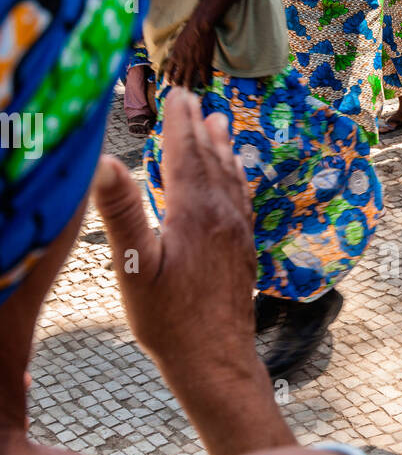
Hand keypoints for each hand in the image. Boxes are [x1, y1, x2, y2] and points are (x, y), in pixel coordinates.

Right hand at [92, 87, 255, 376]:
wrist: (216, 361)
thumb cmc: (170, 320)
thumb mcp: (135, 267)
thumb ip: (122, 212)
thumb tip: (103, 161)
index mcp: (195, 213)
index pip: (186, 155)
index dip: (179, 123)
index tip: (177, 94)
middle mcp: (223, 217)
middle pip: (211, 160)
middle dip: (199, 127)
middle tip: (193, 97)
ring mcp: (237, 234)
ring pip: (231, 180)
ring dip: (223, 149)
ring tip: (221, 124)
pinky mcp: (244, 253)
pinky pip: (242, 203)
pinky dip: (236, 180)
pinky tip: (236, 182)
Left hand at [163, 14, 215, 89]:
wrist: (199, 27)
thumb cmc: (188, 30)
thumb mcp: (178, 40)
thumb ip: (177, 49)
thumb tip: (177, 53)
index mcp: (175, 55)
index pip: (168, 70)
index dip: (168, 78)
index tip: (168, 82)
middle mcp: (182, 62)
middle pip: (177, 78)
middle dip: (177, 85)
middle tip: (179, 90)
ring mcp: (193, 64)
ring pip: (189, 80)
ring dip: (188, 87)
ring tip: (189, 91)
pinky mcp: (203, 63)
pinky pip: (203, 76)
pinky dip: (204, 81)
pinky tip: (205, 84)